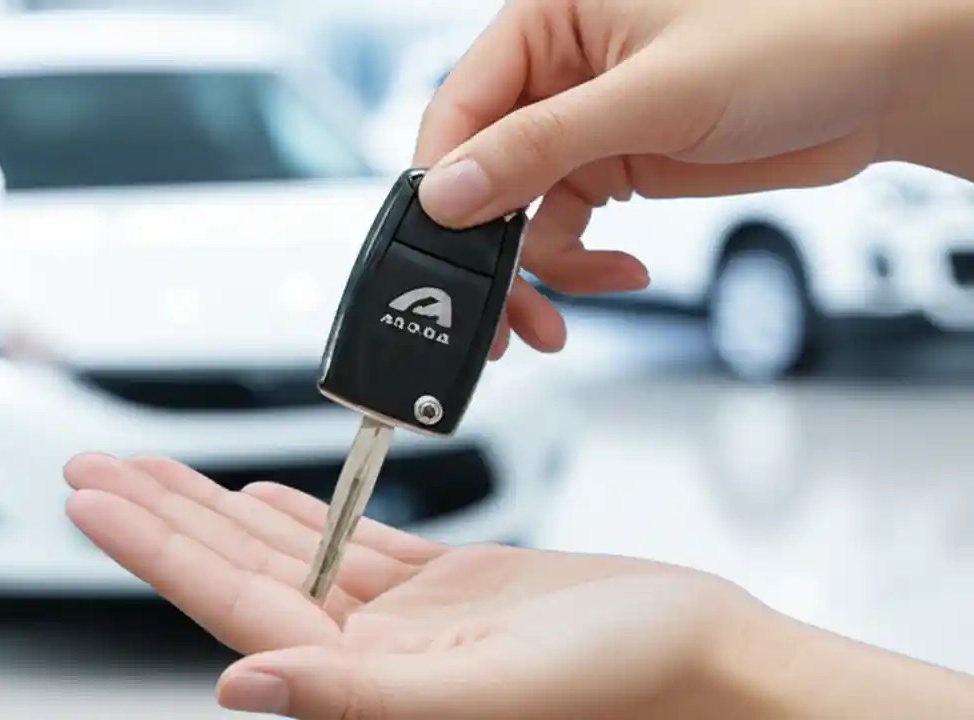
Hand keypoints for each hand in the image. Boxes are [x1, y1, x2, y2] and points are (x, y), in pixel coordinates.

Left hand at [64, 453, 790, 718]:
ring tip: (153, 469)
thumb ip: (359, 695)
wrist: (712, 659)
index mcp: (371, 683)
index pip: (234, 605)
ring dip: (217, 507)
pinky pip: (357, 545)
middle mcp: (374, 655)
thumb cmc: (631, 681)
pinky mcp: (450, 589)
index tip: (92, 497)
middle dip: (163, 515)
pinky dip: (306, 515)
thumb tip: (239, 686)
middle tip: (93, 464)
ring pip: (289, 550)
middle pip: (241, 572)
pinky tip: (263, 496)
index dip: (155, 549)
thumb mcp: (490, 688)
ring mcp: (408, 622)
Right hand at [420, 0, 973, 357]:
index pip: (461, 104)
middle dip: (488, 247)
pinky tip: (617, 271)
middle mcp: (558, 72)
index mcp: (550, 20)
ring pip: (519, 213)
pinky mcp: (617, 166)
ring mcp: (586, 124)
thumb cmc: (797, 39)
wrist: (884, 83)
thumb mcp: (654, 96)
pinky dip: (581, 264)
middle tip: (495, 311)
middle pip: (482, 170)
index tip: (442, 243)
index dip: (445, 181)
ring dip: (534, 271)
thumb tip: (452, 191)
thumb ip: (542, 146)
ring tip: (553, 318)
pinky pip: (565, 228)